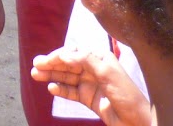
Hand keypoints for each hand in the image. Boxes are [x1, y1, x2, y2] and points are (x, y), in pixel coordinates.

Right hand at [30, 48, 149, 125]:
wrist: (137, 121)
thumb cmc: (127, 95)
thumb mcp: (108, 74)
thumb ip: (86, 60)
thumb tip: (65, 52)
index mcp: (100, 58)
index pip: (75, 52)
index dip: (60, 55)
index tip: (47, 60)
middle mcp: (94, 69)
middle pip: (68, 64)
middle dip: (52, 64)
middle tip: (35, 66)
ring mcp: (90, 84)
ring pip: (67, 77)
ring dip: (52, 76)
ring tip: (36, 76)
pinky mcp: (89, 98)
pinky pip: (71, 91)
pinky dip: (61, 90)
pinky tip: (52, 89)